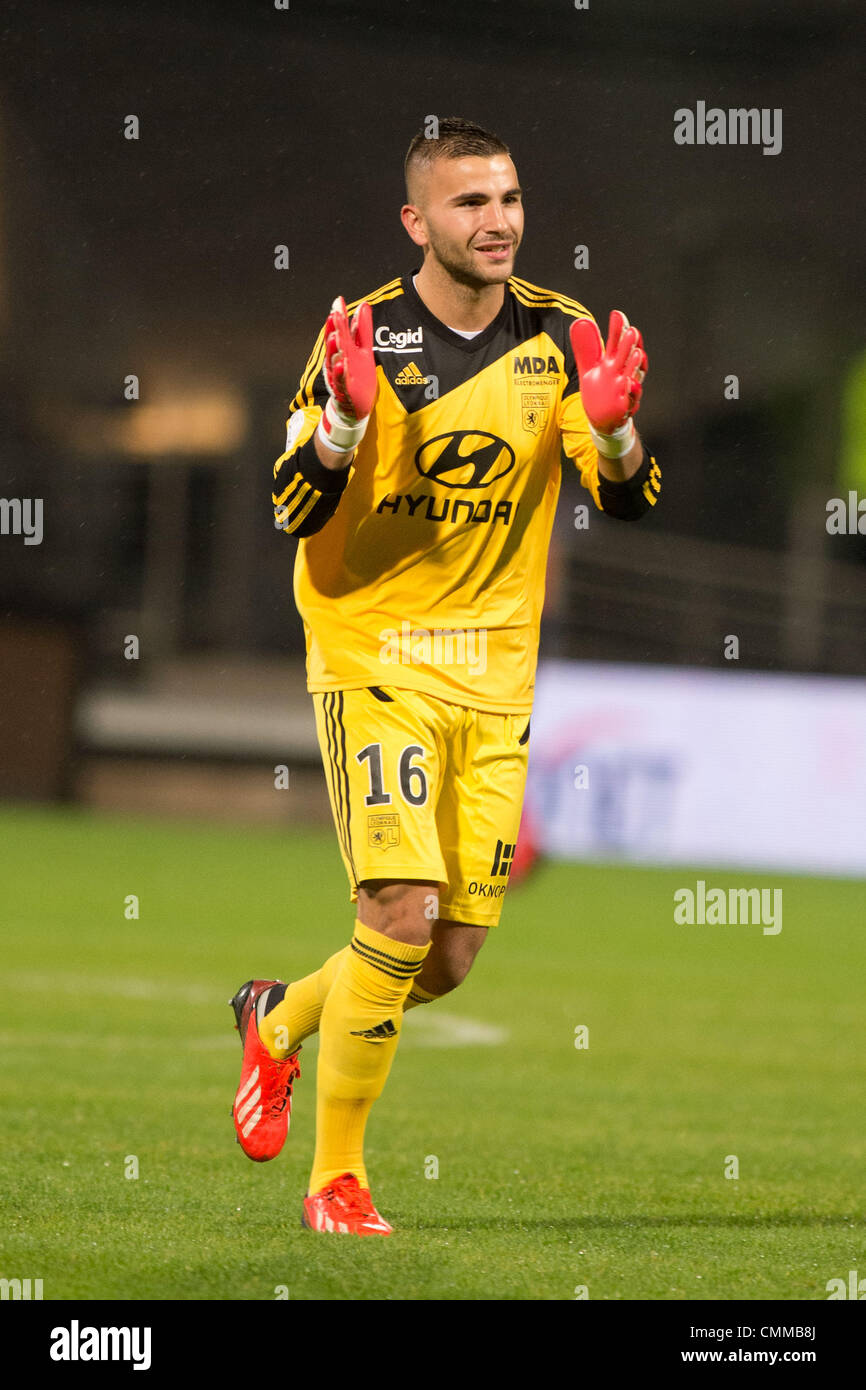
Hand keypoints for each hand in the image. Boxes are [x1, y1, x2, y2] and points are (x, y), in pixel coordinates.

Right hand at [323, 296, 376, 421]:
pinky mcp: (344, 391)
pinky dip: (339, 373)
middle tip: (334, 314)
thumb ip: (362, 329)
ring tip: (336, 336)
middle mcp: (336, 362)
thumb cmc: (356, 376)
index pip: (339, 331)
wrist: (354, 406)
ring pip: (334, 361)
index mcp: (341, 351)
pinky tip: (340, 364)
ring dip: (334, 349)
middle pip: (335, 344)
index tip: (338, 302)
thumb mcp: (362, 350)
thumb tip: (363, 305)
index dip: (338, 318)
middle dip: (334, 329)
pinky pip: (340, 381)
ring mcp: (339, 377)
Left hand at [570, 309, 646, 436]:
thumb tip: (581, 322)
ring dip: (635, 365)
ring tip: (637, 354)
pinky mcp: (625, 405)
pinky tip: (631, 384)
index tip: (617, 315)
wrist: (604, 419)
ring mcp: (626, 388)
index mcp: (613, 362)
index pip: (617, 343)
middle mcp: (622, 372)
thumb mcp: (590, 367)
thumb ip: (587, 347)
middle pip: (628, 355)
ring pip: (634, 374)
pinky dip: (633, 391)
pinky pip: (632, 398)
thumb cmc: (600, 390)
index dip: (618, 329)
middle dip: (631, 344)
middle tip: (632, 331)